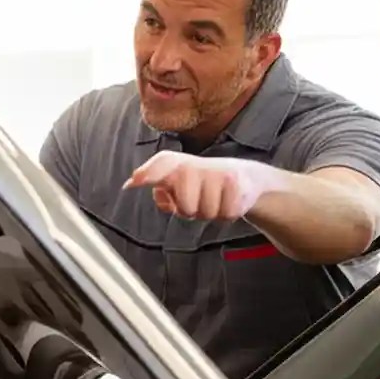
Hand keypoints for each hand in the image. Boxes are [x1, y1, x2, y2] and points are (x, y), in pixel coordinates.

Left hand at [123, 151, 270, 221]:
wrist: (246, 177)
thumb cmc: (204, 184)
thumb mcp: (181, 184)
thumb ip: (160, 189)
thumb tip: (137, 186)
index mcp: (180, 164)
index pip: (163, 163)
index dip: (149, 172)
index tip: (133, 182)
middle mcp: (198, 165)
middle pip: (185, 205)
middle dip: (190, 210)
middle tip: (198, 200)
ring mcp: (220, 173)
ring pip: (206, 213)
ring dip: (209, 213)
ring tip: (215, 199)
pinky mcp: (238, 185)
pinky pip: (226, 215)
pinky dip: (226, 214)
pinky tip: (228, 201)